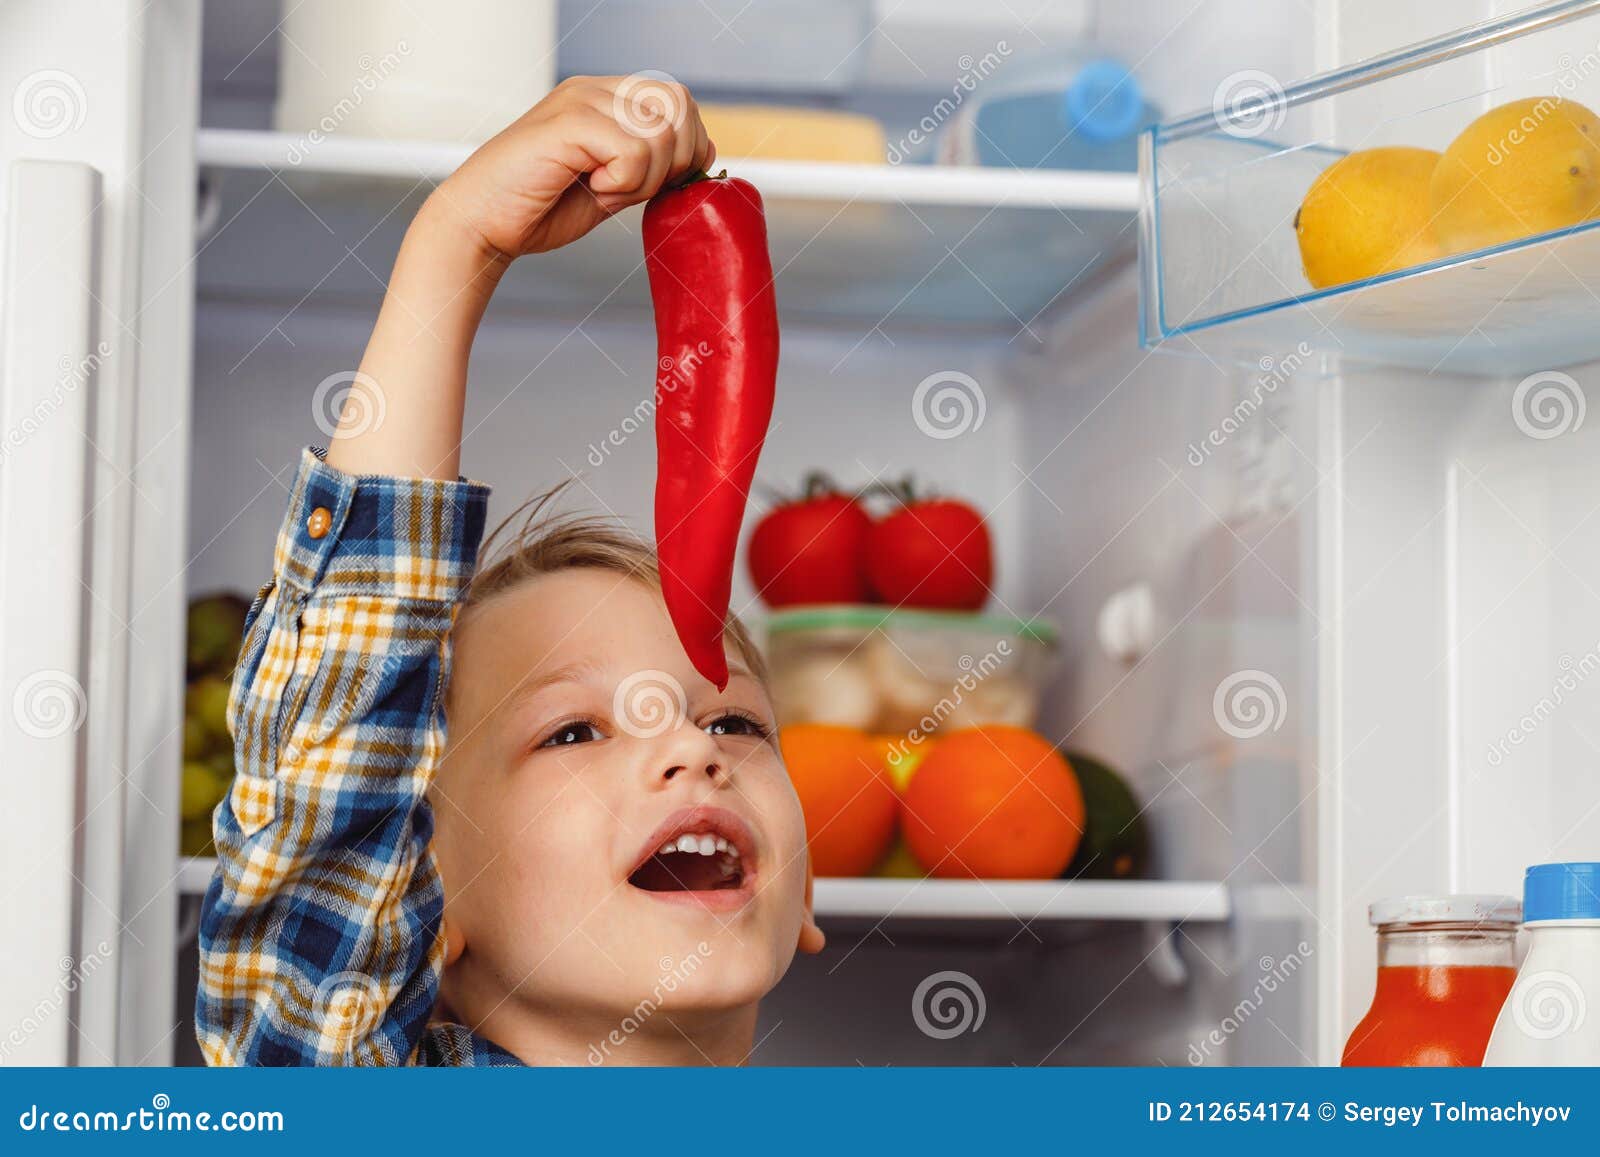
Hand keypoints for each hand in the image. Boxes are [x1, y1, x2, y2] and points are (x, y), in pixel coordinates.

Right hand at [429, 75, 715, 261]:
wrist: (482, 224)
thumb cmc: (540, 209)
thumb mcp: (613, 186)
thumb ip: (650, 166)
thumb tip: (701, 158)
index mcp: (606, 99)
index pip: (679, 100)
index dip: (689, 146)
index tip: (658, 185)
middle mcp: (595, 90)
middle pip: (679, 105)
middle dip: (674, 161)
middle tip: (632, 189)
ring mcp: (581, 100)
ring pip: (660, 134)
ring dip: (642, 179)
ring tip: (602, 189)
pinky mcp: (569, 122)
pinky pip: (634, 150)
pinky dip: (623, 183)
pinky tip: (591, 188)